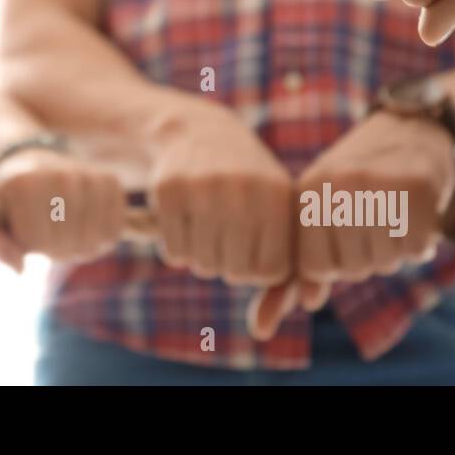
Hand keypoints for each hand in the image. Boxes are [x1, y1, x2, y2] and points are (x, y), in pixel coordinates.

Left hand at [0, 148, 124, 260]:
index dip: (33, 248)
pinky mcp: (110, 180)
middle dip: (57, 251)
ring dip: (80, 248)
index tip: (26, 231)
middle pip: (68, 245)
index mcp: (23, 183)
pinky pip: (114, 230)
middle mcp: (59, 174)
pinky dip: (102, 239)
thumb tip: (19, 270)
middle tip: (48, 235)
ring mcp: (88, 176)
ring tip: (66, 233)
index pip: (38, 243)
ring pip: (93, 241)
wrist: (34, 165)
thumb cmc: (11, 201)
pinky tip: (86, 227)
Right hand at [149, 104, 295, 285]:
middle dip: (227, 264)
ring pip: (202, 265)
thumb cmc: (246, 185)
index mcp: (278, 196)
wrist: (197, 132)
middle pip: (234, 272)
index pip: (269, 272)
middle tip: (223, 237)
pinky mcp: (169, 190)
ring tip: (205, 228)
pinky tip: (183, 222)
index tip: (250, 247)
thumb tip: (270, 322)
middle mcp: (244, 190)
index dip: (255, 269)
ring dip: (201, 258)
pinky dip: (177, 249)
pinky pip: (173, 254)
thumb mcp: (275, 207)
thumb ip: (285, 261)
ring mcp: (204, 188)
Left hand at [248, 110, 454, 339]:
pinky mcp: (419, 187)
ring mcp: (379, 184)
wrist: (412, 125)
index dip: (337, 265)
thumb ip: (313, 258)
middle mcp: (339, 185)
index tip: (347, 237)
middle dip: (369, 259)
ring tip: (396, 216)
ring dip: (396, 252)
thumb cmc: (362, 176)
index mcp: (309, 190)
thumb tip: (306, 304)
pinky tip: (417, 215)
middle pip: (353, 268)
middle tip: (378, 223)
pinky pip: (418, 249)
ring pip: (386, 262)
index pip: (315, 266)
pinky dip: (421, 243)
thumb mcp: (327, 207)